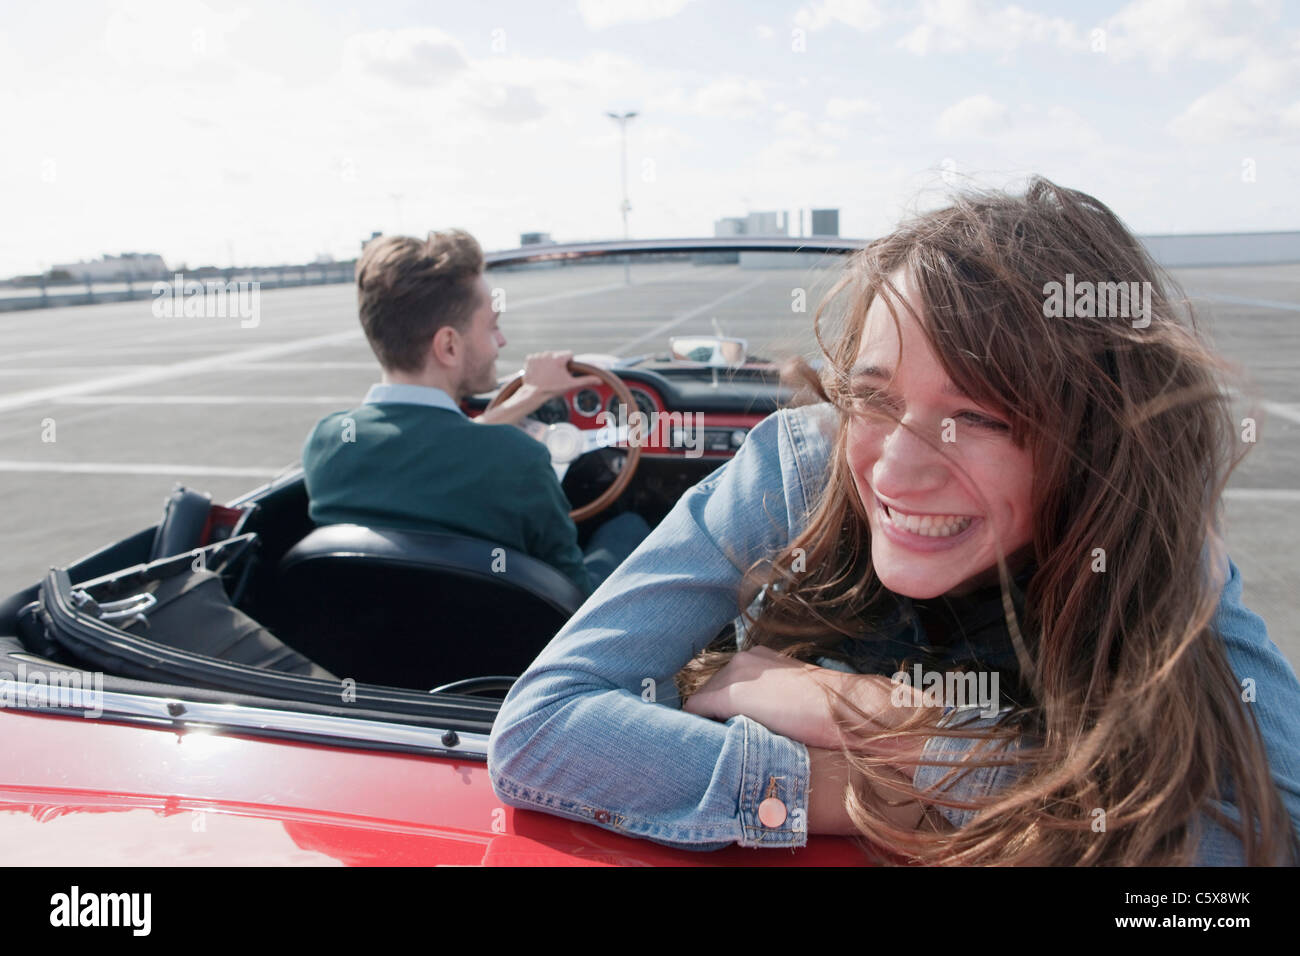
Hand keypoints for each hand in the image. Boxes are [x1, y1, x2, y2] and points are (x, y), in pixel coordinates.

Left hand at [522, 351, 600, 394]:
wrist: (534, 394)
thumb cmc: (553, 389)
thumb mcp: (571, 384)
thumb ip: (586, 380)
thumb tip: (599, 380)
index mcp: (559, 358)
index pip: (569, 355)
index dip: (569, 364)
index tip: (564, 372)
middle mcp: (548, 354)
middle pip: (558, 355)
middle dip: (558, 363)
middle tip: (554, 376)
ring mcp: (538, 356)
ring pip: (547, 356)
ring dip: (548, 363)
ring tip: (546, 375)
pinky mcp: (529, 358)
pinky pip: (537, 358)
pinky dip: (538, 364)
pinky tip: (539, 372)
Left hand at [682, 646, 851, 750]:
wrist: (844, 711)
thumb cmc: (830, 710)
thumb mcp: (797, 696)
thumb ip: (773, 699)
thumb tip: (761, 719)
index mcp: (761, 658)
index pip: (726, 681)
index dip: (724, 707)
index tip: (727, 726)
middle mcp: (744, 660)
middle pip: (710, 688)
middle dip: (713, 713)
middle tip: (720, 738)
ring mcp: (735, 676)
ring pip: (702, 699)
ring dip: (708, 720)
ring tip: (715, 744)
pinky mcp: (729, 695)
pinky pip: (696, 709)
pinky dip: (696, 725)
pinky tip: (702, 742)